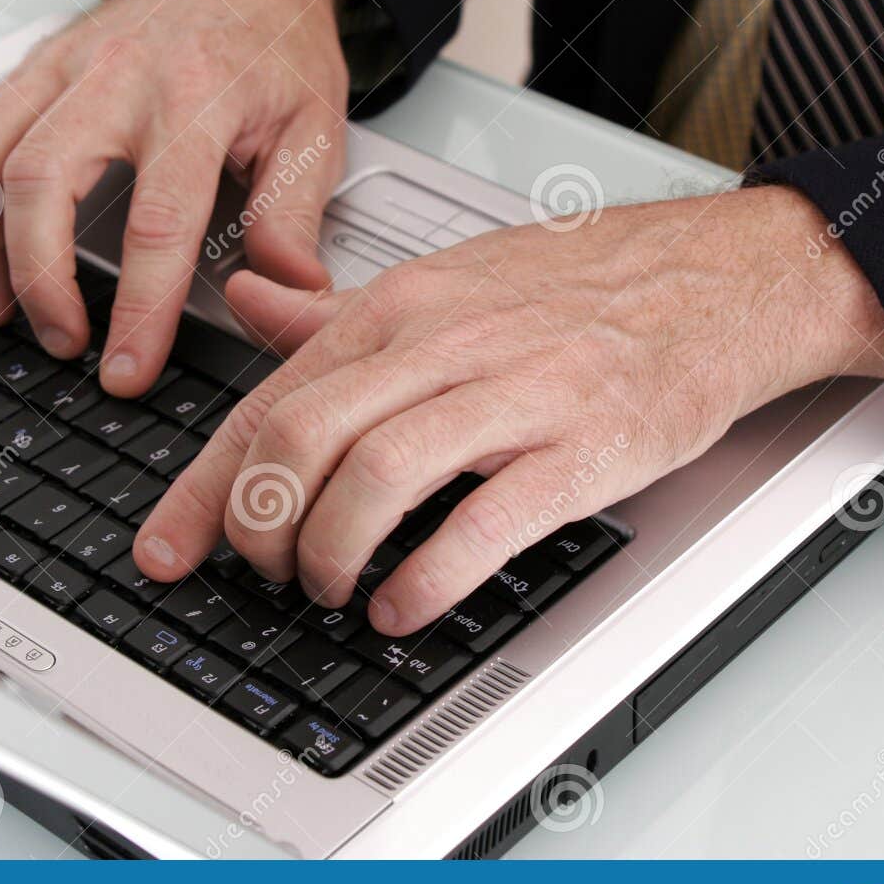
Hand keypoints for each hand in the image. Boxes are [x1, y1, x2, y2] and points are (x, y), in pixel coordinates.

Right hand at [0, 0, 347, 396]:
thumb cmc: (276, 45)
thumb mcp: (315, 126)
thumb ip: (293, 213)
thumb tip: (287, 292)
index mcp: (199, 96)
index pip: (158, 220)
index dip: (140, 307)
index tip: (128, 368)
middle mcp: (120, 76)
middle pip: (43, 183)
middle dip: (38, 279)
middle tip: (60, 341)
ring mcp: (65, 66)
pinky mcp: (33, 66)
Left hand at [134, 184, 883, 634]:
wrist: (713, 278)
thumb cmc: (580, 287)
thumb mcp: (443, 280)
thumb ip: (336, 311)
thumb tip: (248, 306)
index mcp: (401, 309)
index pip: (272, 401)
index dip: (206, 487)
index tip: (169, 548)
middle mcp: (444, 345)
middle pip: (304, 439)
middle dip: (260, 526)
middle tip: (264, 575)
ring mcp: (515, 394)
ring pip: (376, 476)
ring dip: (331, 553)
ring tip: (332, 590)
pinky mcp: (581, 448)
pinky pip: (483, 520)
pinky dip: (427, 576)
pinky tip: (405, 605)